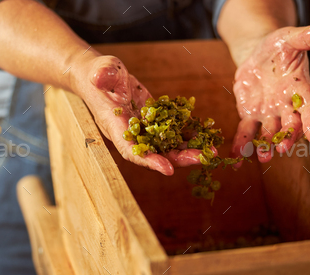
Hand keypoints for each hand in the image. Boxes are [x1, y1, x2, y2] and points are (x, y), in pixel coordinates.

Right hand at [73, 56, 205, 175]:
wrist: (101, 74)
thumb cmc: (98, 73)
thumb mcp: (101, 70)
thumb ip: (102, 74)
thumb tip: (101, 77)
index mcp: (116, 127)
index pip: (131, 150)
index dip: (149, 161)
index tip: (168, 169)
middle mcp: (132, 133)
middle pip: (155, 153)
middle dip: (179, 159)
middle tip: (202, 158)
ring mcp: (144, 128)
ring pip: (167, 145)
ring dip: (188, 150)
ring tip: (210, 151)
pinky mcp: (154, 120)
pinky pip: (173, 131)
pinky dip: (188, 134)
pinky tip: (206, 134)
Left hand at [231, 21, 309, 164]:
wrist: (258, 55)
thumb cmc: (279, 46)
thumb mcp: (291, 38)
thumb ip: (309, 37)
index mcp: (300, 88)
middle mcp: (287, 106)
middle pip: (290, 125)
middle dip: (287, 138)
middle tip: (284, 149)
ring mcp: (269, 113)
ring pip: (269, 133)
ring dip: (266, 146)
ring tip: (263, 158)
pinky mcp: (250, 116)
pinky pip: (246, 132)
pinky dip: (242, 145)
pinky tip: (237, 157)